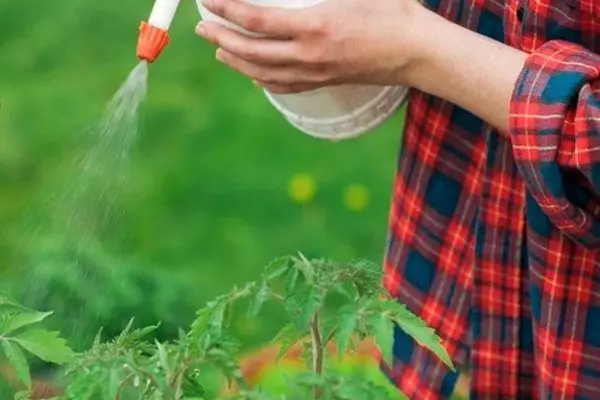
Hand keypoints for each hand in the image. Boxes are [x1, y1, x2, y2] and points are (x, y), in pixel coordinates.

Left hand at [195, 0, 425, 92]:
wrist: (416, 51)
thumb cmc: (393, 12)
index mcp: (315, 25)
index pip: (256, 20)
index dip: (227, 10)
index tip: (208, 1)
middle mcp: (309, 55)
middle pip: (251, 51)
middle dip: (221, 39)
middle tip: (202, 28)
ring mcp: (316, 73)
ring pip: (263, 74)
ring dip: (236, 63)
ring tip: (219, 52)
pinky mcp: (324, 83)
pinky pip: (284, 87)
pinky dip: (262, 81)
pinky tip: (253, 77)